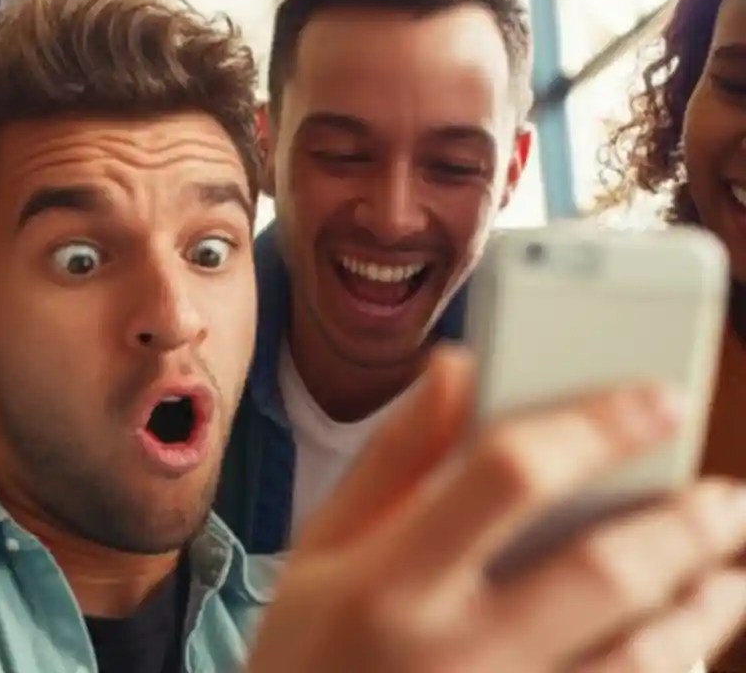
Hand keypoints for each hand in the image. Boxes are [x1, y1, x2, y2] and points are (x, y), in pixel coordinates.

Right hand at [247, 347, 745, 672]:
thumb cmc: (306, 656)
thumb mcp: (319, 551)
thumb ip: (392, 458)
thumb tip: (457, 368)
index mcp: (387, 579)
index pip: (507, 475)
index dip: (596, 425)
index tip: (659, 397)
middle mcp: (451, 650)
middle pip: (604, 572)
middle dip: (687, 525)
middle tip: (726, 497)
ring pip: (642, 657)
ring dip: (705, 608)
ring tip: (727, 572)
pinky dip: (671, 667)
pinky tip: (683, 643)